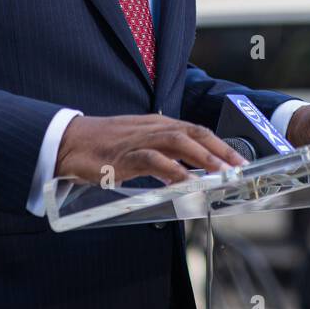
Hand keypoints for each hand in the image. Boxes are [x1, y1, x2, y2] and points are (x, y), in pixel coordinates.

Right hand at [54, 114, 246, 187]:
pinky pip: (154, 161)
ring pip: (178, 142)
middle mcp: (152, 128)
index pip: (196, 130)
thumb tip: (184, 174)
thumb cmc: (102, 146)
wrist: (69, 142)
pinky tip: (188, 184)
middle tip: (240, 168)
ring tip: (221, 174)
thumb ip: (161, 157)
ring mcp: (139, 139)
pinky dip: (174, 171)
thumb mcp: (137, 147)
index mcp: (157, 125)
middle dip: (220, 150)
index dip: (220, 145)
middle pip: (194, 133)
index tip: (239, 160)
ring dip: (203, 158)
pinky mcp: (125, 155)